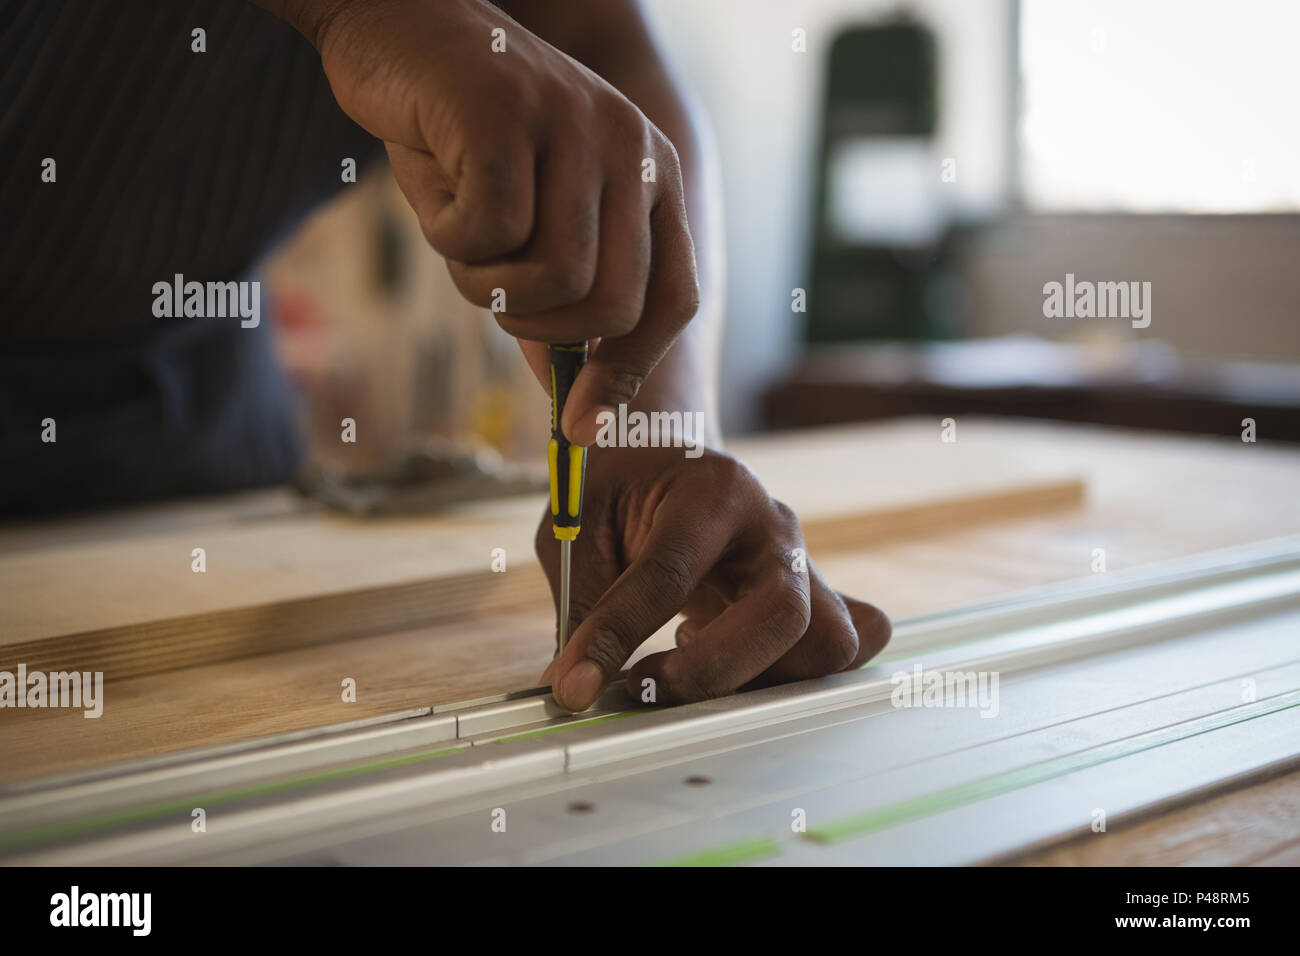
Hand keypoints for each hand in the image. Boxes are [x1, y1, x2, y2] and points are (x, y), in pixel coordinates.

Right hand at [305, 0, 699, 443]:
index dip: (628, 374)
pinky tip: (436, 193)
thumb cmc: (465, 147)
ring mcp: (575, 125)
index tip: (580, 425)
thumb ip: (566, 298)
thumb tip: (584, 414)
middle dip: (541, 333)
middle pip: (614, 305)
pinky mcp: (508, 113)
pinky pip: (489, 234)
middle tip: (492, 303)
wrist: (398, 28)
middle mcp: (631, 149)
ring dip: (488, 289)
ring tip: (460, 240)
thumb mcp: (531, 225)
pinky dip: (449, 241)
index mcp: (652, 179)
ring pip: (556, 278)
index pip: (673, 300)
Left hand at [535, 446, 891, 710]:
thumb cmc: (622, 487)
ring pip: (827, 642)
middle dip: (711, 671)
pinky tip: (736, 666)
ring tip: (688, 657)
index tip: (576, 685)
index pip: (670, 574)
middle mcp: (772, 525)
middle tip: (644, 683)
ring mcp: (802, 562)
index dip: (618, 635)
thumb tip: (571, 689)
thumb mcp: (581, 527)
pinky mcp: (815, 597)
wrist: (668, 456)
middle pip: (782, 614)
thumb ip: (581, 606)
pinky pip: (846, 647)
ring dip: (757, 677)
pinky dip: (799, 675)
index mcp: (710, 491)